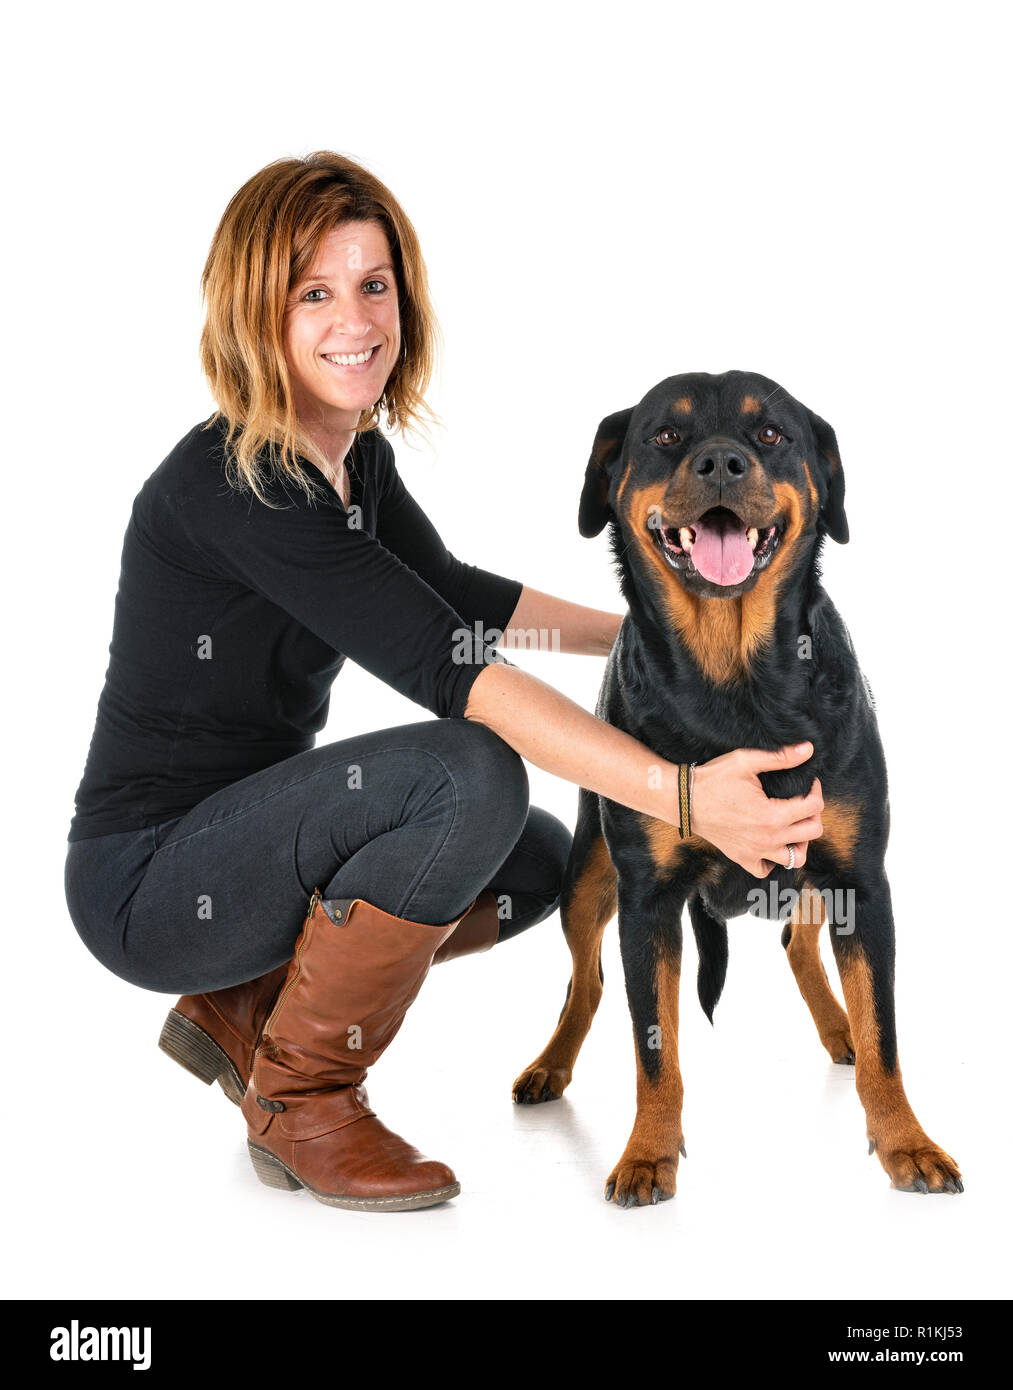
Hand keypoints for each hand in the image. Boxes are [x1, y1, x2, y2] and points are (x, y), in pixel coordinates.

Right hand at [690, 743, 823, 876]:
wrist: (683, 800)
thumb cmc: (713, 779)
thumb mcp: (746, 761)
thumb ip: (780, 757)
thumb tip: (808, 749)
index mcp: (772, 815)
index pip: (814, 807)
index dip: (815, 790)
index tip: (807, 782)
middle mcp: (768, 839)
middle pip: (812, 832)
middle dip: (813, 813)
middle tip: (801, 801)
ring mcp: (755, 852)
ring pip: (796, 858)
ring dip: (800, 841)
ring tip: (791, 824)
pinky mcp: (742, 858)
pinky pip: (767, 869)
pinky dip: (773, 860)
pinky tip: (770, 842)